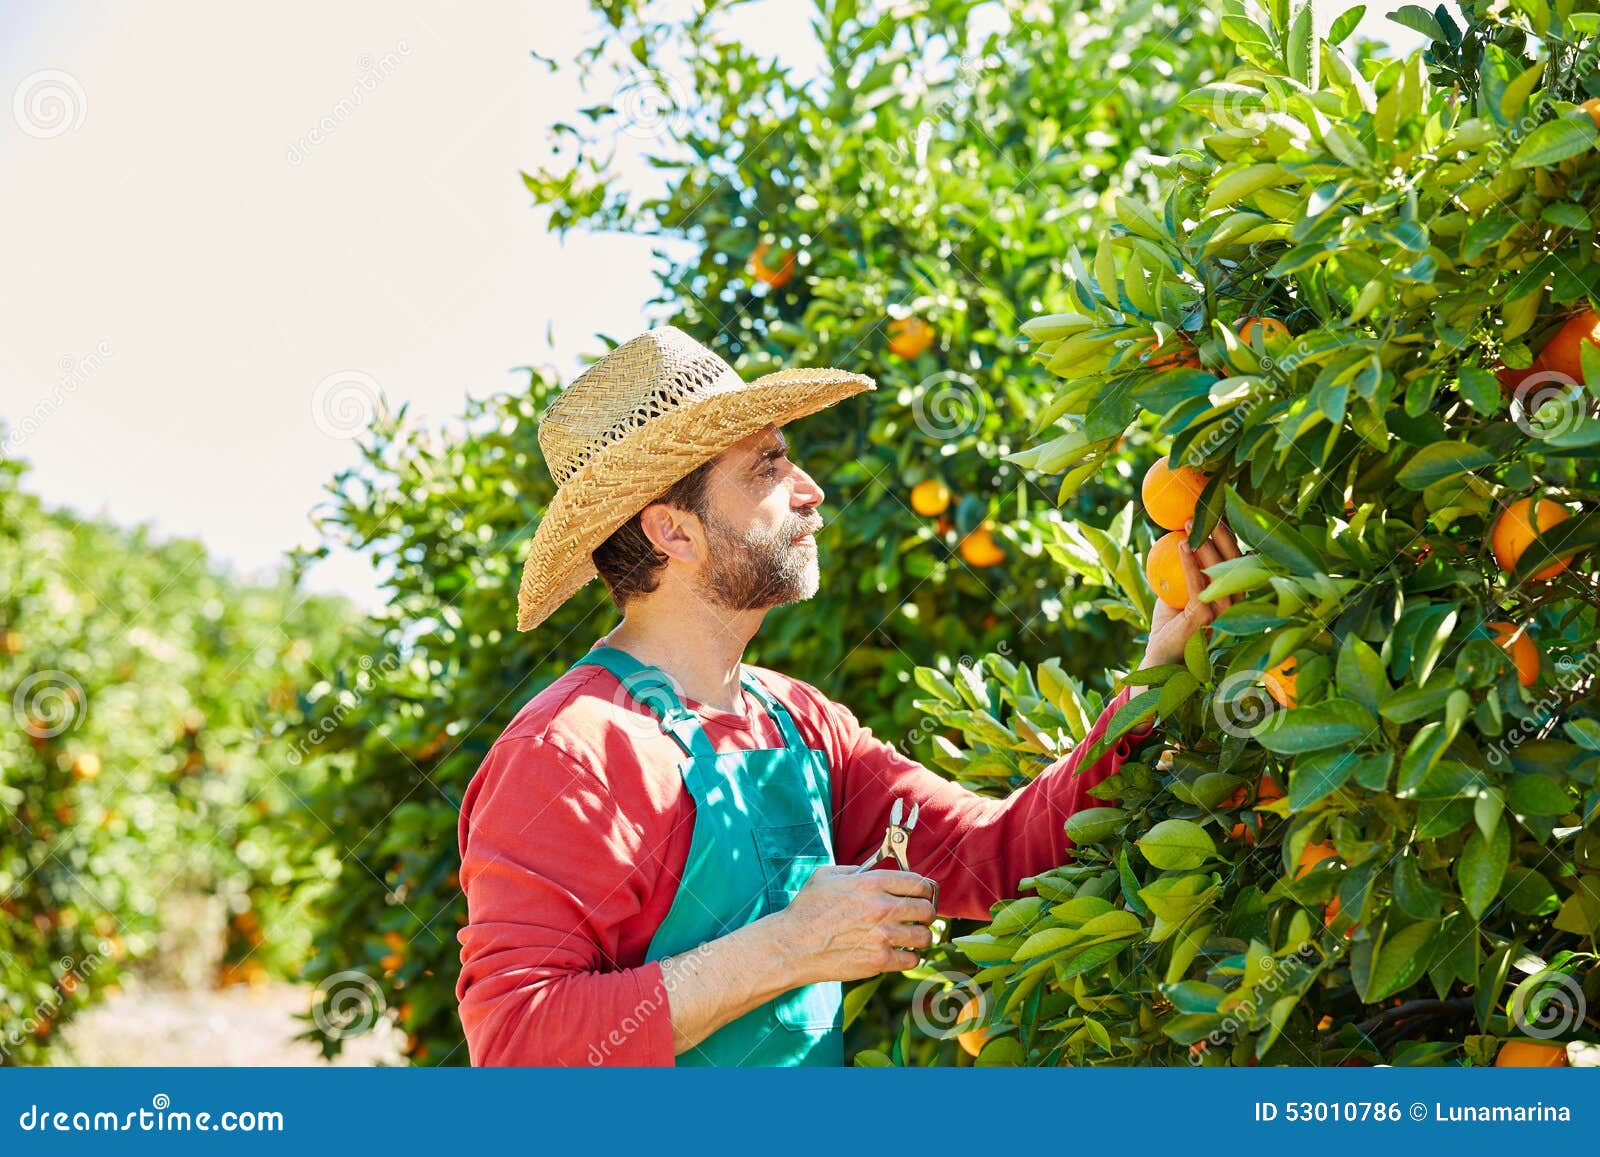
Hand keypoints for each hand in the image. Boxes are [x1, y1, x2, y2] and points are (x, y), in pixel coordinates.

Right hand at [771, 864, 935, 985]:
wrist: (793, 946)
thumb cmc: (806, 909)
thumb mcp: (826, 876)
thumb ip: (855, 870)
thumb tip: (875, 869)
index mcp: (870, 883)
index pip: (917, 883)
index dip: (925, 889)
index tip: (924, 894)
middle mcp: (881, 908)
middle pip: (926, 909)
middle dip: (926, 912)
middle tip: (920, 917)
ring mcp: (881, 936)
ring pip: (924, 936)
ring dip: (921, 936)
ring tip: (913, 937)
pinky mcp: (878, 960)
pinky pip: (911, 959)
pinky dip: (910, 957)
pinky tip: (901, 954)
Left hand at [1135, 518, 1242, 683]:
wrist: (1161, 658)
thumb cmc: (1171, 624)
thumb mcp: (1179, 590)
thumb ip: (1186, 567)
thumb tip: (1180, 531)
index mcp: (1233, 596)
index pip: (1237, 560)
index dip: (1230, 534)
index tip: (1219, 509)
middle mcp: (1235, 605)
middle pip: (1236, 562)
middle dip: (1222, 533)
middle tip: (1206, 509)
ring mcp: (1223, 614)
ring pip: (1221, 573)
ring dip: (1205, 544)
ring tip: (1189, 522)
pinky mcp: (1205, 622)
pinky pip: (1198, 587)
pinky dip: (1190, 564)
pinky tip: (1181, 545)